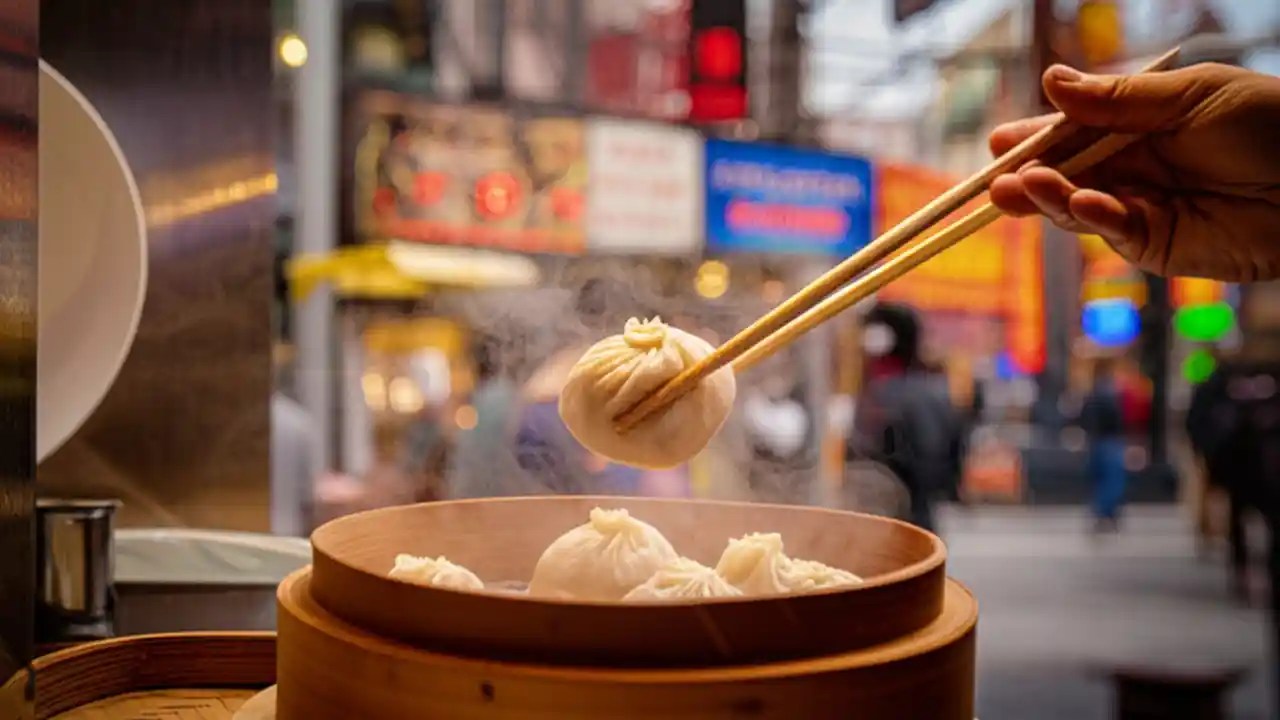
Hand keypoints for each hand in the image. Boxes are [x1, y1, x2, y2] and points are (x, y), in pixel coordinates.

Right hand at [989, 63, 1279, 281]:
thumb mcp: (1190, 97)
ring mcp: (1141, 210)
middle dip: (1027, 179)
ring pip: (1077, 208)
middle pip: (1064, 176)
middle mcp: (1132, 169)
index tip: (998, 142)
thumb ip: (1118, 100)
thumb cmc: (1270, 125)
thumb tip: (1051, 82)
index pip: (1072, 133)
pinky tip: (1080, 202)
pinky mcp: (1156, 247)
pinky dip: (1094, 219)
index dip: (1035, 138)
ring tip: (1022, 189)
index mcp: (1138, 126)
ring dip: (1048, 199)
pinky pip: (1114, 232)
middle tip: (995, 181)